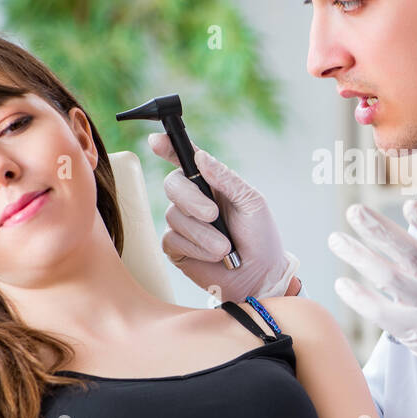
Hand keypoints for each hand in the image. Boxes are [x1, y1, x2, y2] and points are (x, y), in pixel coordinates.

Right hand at [149, 132, 298, 301]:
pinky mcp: (175, 247)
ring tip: (225, 247)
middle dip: (192, 200)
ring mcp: (182, 223)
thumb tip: (201, 157)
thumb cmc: (260, 236)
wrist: (260, 275)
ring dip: (203, 233)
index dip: (168, 147)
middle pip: (173, 184)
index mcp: (211, 182)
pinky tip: (215, 255)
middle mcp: (193, 199)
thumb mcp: (252, 202)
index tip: (156, 141)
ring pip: (173, 215)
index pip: (185, 159)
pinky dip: (197, 248)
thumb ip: (227, 179)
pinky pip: (173, 239)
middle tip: (213, 215)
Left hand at [327, 183, 416, 416]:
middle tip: (354, 212)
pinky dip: (360, 300)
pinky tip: (342, 283)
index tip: (409, 206)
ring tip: (336, 239)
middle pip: (408, 255)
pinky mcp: (415, 333)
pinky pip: (382, 314)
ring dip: (360, 258)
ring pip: (388, 280)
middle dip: (378, 231)